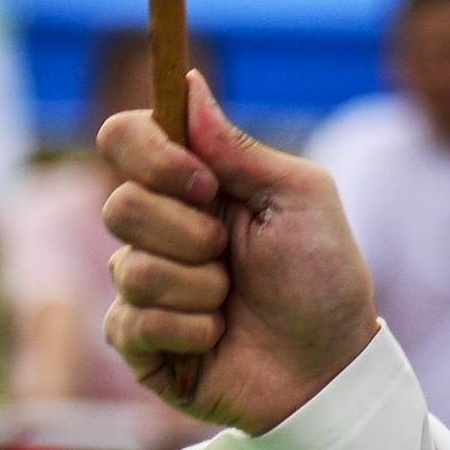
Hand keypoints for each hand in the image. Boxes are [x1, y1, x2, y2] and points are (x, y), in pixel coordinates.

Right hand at [101, 72, 380, 434]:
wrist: (330, 366)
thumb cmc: (323, 277)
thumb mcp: (299, 198)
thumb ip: (238, 147)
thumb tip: (187, 83)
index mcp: (192, 185)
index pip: (124, 139)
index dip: (150, 155)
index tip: (202, 184)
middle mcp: (159, 230)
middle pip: (119, 205)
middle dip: (188, 234)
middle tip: (231, 253)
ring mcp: (144, 287)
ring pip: (130, 268)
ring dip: (199, 288)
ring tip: (233, 302)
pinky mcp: (139, 342)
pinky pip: (132, 322)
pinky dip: (189, 329)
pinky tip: (217, 337)